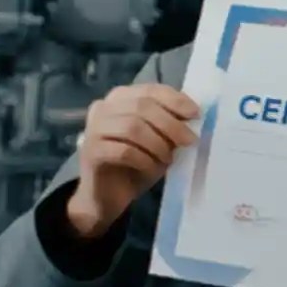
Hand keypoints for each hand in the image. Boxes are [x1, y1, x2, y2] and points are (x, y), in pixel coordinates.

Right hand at [67, 83, 198, 238]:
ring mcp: (93, 128)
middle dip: (171, 124)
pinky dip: (143, 159)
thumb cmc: (136, 165)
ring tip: (168, 159)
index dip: (175, 100)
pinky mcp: (90, 152)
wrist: (108, 197)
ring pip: (132, 127)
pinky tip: (151, 169)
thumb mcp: (159, 141)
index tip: (196, 114)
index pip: (150, 90)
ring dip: (157, 144)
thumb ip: (170, 125)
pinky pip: (122, 151)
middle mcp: (103, 108)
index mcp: (120, 97)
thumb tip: (192, 115)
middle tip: (189, 141)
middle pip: (142, 106)